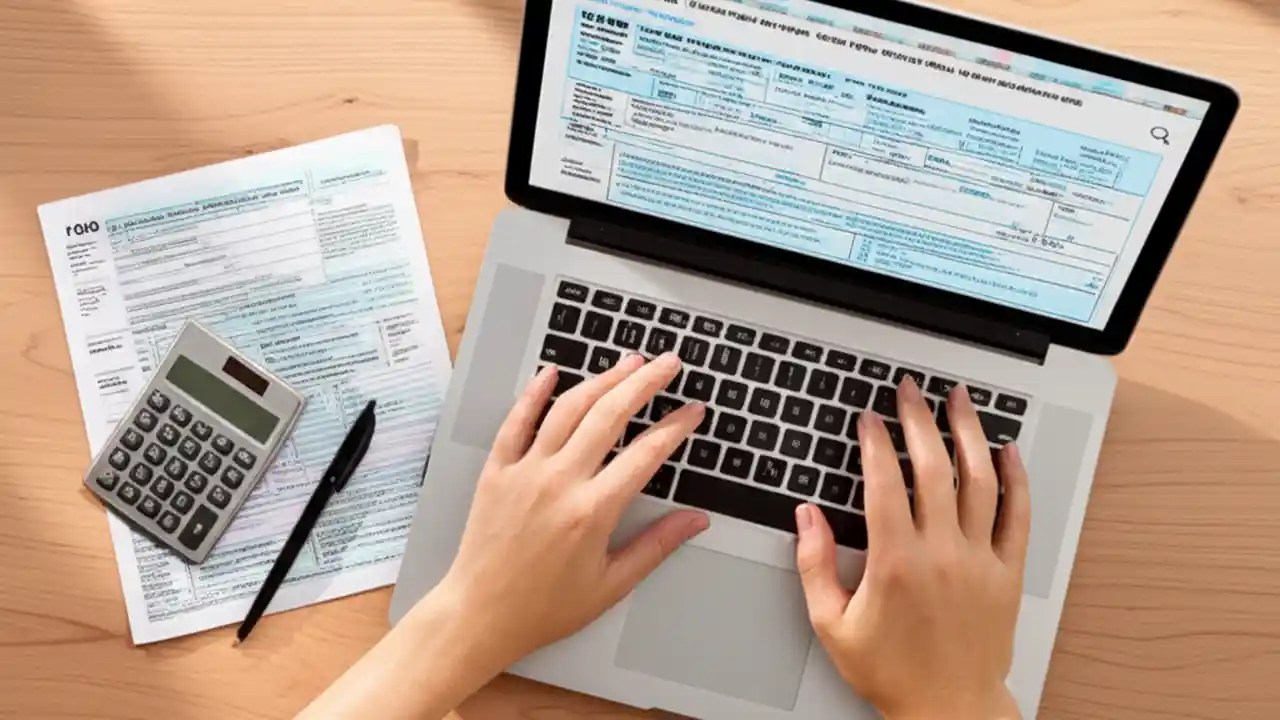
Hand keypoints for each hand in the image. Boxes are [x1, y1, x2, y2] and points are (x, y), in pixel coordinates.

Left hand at [430, 352, 709, 668]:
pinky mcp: (497, 471)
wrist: (480, 614)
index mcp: (593, 511)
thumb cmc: (544, 607)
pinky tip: (552, 373)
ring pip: (568, 409)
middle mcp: (559, 482)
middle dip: (645, 383)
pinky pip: (516, 421)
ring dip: (601, 380)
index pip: (646, 453)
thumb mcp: (611, 584)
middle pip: (610, 415)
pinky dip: (534, 393)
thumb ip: (657, 546)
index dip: (676, 426)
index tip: (693, 411)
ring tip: (627, 363)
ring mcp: (525, 472)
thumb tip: (696, 520)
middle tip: (668, 364)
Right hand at [794, 379, 1030, 719]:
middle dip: (918, 420)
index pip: (884, 482)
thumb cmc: (891, 670)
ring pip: (979, 481)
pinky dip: (1015, 478)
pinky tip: (1007, 451)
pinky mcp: (1007, 573)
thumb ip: (814, 564)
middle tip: (909, 391)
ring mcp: (979, 561)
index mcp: (895, 562)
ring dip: (968, 432)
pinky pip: (1018, 515)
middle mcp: (941, 554)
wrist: (948, 707)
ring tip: (958, 400)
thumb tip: (805, 517)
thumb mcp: (831, 623)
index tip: (869, 418)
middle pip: (932, 467)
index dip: (875, 442)